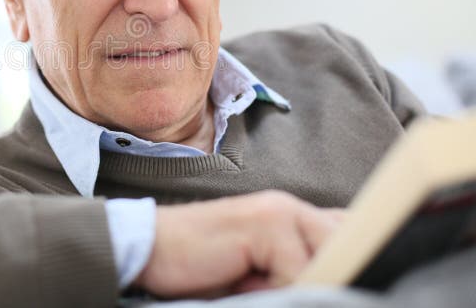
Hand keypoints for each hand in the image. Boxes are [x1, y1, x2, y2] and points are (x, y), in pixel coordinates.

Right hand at [133, 190, 345, 297]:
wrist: (149, 248)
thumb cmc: (197, 267)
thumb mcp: (257, 272)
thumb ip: (293, 268)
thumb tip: (336, 286)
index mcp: (291, 216)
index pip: (348, 232)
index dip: (350, 260)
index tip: (346, 281)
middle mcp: (290, 208)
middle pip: (348, 247)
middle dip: (331, 276)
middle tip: (274, 283)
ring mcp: (279, 212)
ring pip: (328, 261)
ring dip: (300, 285)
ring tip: (255, 282)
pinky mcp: (266, 224)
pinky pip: (299, 272)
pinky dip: (275, 290)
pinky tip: (242, 281)